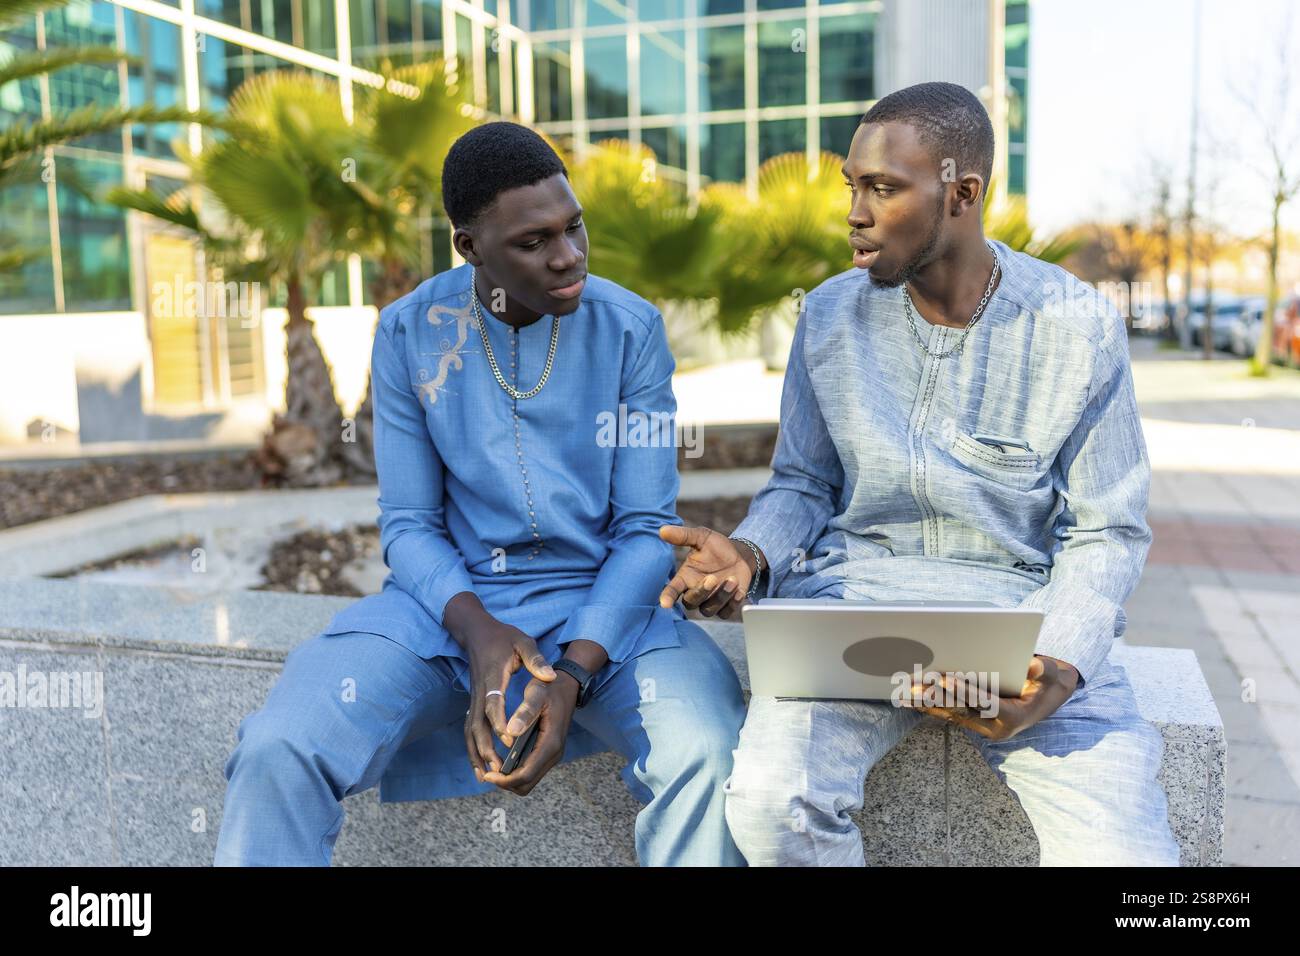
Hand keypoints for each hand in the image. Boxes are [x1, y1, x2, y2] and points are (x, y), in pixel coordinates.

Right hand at [456, 612, 555, 782]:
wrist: (476, 631)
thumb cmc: (502, 637)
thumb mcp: (523, 641)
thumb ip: (535, 659)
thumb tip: (550, 676)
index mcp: (493, 678)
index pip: (493, 704)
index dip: (500, 722)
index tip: (509, 740)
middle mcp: (480, 692)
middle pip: (477, 724)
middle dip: (485, 748)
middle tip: (497, 770)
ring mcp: (474, 698)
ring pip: (470, 730)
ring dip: (476, 754)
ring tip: (484, 777)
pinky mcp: (474, 702)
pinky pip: (470, 728)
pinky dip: (473, 747)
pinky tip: (480, 764)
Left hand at [482, 673, 580, 794]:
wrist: (567, 685)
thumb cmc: (550, 688)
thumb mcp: (536, 694)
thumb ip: (525, 713)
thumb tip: (510, 732)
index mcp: (550, 743)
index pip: (526, 774)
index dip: (505, 780)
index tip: (488, 775)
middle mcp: (554, 754)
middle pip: (527, 784)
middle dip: (506, 783)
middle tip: (488, 773)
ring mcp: (552, 755)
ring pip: (528, 781)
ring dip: (510, 780)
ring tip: (493, 767)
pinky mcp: (548, 752)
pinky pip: (531, 771)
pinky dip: (516, 772)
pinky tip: (504, 760)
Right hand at [657, 525, 756, 618]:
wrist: (738, 555)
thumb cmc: (716, 547)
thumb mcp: (701, 537)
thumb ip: (683, 536)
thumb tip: (663, 530)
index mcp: (685, 577)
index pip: (672, 589)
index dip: (667, 597)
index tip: (665, 603)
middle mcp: (695, 591)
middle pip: (690, 602)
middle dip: (701, 592)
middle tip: (712, 578)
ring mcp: (710, 601)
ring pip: (708, 610)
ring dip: (721, 597)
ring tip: (733, 579)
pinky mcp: (725, 606)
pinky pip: (725, 613)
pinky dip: (732, 604)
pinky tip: (739, 591)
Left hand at [903, 654, 1079, 739]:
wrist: (1045, 697)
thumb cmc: (1046, 682)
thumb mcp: (1052, 675)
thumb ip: (1044, 670)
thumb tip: (1034, 665)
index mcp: (1015, 718)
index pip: (986, 704)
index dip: (966, 692)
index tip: (945, 680)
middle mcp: (996, 728)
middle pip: (963, 710)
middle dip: (937, 698)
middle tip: (916, 687)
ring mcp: (983, 727)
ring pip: (951, 714)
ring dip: (927, 704)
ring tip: (905, 693)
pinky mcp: (973, 722)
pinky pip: (949, 714)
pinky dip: (930, 706)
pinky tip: (912, 699)